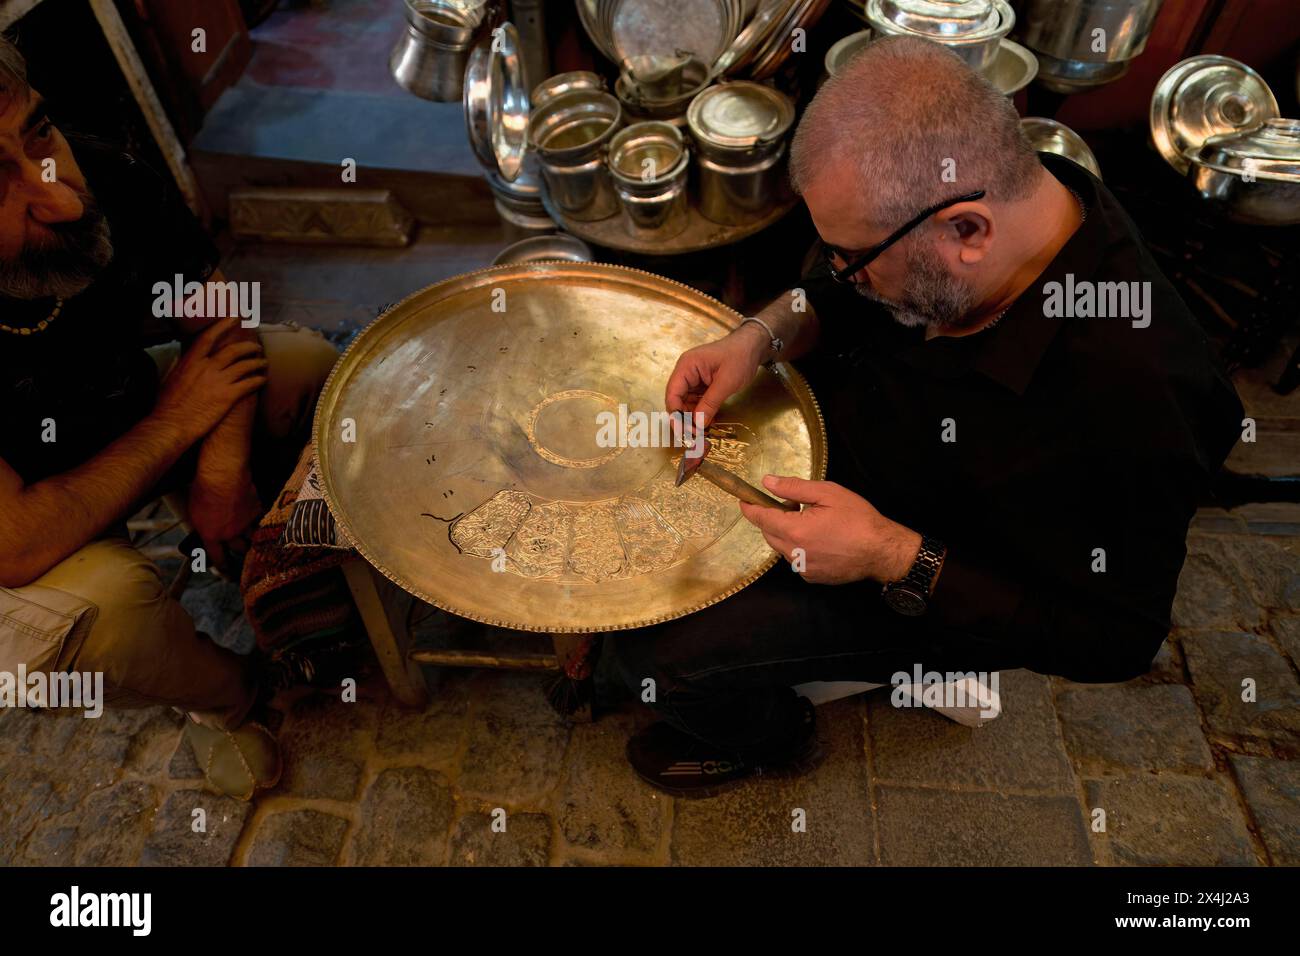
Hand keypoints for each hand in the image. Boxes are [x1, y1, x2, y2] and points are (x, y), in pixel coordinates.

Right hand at [154, 319, 267, 442]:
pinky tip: (263, 380)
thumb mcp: (169, 379)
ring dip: (257, 363)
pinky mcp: (228, 396)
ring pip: (245, 366)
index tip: (235, 319)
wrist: (171, 425)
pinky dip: (258, 380)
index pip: (210, 337)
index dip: (224, 325)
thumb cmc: (167, 406)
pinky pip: (249, 384)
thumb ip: (179, 367)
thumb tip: (181, 359)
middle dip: (249, 347)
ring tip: (264, 363)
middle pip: (234, 350)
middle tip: (257, 348)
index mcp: (191, 361)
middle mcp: (206, 367)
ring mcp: (218, 381)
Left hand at [186, 473, 262, 575]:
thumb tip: (205, 529)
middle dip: (242, 552)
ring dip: (253, 538)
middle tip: (244, 554)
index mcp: (211, 536)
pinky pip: (260, 518)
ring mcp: (246, 523)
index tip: (227, 572)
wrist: (223, 475)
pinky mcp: (257, 509)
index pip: (218, 558)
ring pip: (253, 537)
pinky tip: (261, 516)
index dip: (223, 567)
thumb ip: (202, 524)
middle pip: (239, 549)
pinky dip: (260, 518)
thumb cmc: (203, 489)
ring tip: (256, 539)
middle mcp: (230, 533)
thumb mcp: (194, 510)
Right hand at [664, 323, 769, 426]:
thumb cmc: (740, 357)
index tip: (683, 430)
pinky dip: (702, 412)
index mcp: (687, 366)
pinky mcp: (702, 384)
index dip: (675, 414)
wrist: (753, 346)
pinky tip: (710, 421)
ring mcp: (694, 379)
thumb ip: (710, 403)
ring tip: (703, 430)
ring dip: (694, 418)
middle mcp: (686, 373)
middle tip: (695, 435)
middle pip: (678, 400)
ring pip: (687, 403)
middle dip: (685, 418)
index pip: (672, 393)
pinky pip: (697, 402)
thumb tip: (698, 424)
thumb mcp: (726, 382)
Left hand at [738, 475, 921, 584]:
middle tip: (791, 505)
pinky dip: (797, 547)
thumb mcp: (828, 493)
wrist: (882, 551)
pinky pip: (794, 559)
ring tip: (808, 521)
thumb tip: (768, 482)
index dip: (750, 507)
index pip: (761, 518)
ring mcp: (802, 568)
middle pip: (768, 533)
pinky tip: (817, 539)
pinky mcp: (811, 577)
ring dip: (785, 533)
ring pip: (781, 547)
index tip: (744, 500)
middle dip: (772, 518)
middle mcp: (794, 553)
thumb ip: (794, 488)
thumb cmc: (859, 519)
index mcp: (795, 530)